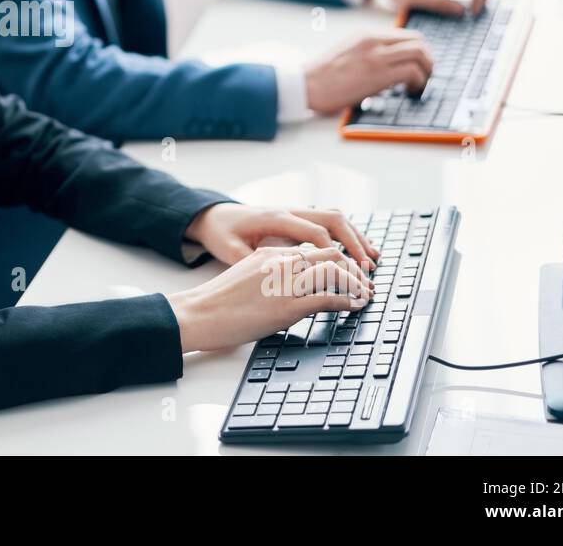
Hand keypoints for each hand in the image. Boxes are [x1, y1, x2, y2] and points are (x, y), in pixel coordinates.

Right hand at [166, 247, 373, 352]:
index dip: (337, 259)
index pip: (314, 249)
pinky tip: (353, 306)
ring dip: (356, 284)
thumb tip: (287, 285)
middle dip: (353, 268)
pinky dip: (347, 301)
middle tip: (364, 282)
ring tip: (364, 294)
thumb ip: (269, 273)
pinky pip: (329, 298)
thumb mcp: (245, 276)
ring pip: (335, 273)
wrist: (198, 313)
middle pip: (331, 255)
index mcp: (270, 253)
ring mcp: (286, 283)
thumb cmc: (217, 302)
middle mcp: (281, 262)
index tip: (347, 271)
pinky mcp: (288, 306)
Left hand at [185, 202, 378, 269]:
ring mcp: (295, 213)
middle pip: (332, 219)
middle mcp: (289, 211)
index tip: (349, 270)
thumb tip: (275, 276)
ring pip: (334, 219)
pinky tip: (357, 251)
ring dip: (355, 237)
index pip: (314, 231)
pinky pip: (328, 223)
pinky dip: (345, 235)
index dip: (334, 251)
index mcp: (274, 218)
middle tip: (368, 266)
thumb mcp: (230, 250)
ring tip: (373, 258)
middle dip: (353, 242)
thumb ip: (252, 261)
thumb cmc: (221, 233)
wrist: (213, 215)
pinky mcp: (297, 219)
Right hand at [304, 28, 433, 113]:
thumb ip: (369, 53)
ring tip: (418, 86)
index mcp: (366, 34)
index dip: (419, 51)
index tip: (418, 66)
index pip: (406, 35)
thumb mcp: (348, 53)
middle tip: (424, 76)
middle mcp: (374, 40)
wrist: (305, 85)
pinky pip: (412, 72)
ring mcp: (376, 56)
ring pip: (420, 54)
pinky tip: (409, 92)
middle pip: (419, 41)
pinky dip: (418, 82)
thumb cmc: (323, 76)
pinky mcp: (377, 74)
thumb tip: (393, 67)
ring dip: (427, 71)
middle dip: (428, 60)